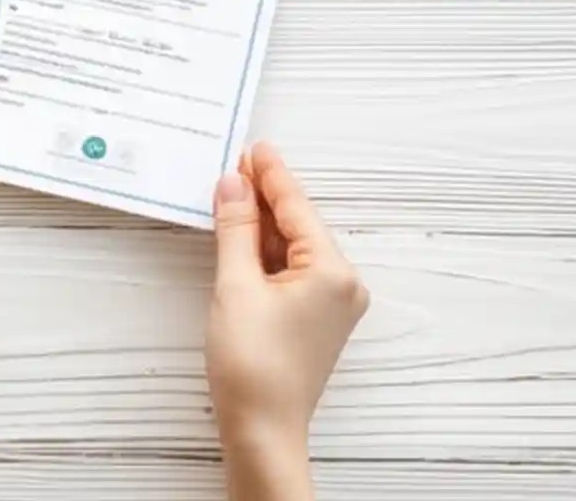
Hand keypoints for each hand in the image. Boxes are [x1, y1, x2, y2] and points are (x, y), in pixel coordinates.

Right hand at [207, 142, 368, 500]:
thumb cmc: (252, 364)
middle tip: (236, 164)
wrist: (261, 428)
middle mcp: (342, 283)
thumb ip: (235, 229)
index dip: (271, 175)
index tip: (255, 146)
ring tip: (233, 192)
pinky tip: (243, 235)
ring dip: (262, 223)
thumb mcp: (235, 285)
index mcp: (332, 270)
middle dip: (265, 196)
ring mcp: (331, 302)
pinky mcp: (315, 318)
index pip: (296, 208)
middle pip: (297, 224)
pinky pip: (290, 269)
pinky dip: (265, 251)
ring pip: (292, 247)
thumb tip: (233, 184)